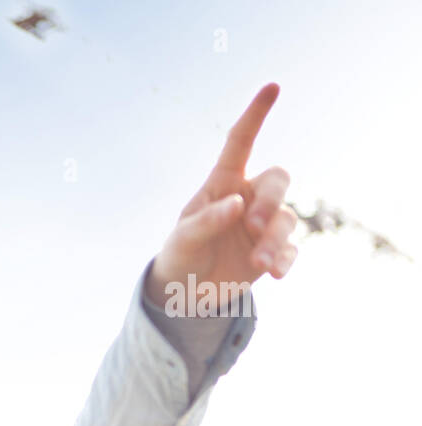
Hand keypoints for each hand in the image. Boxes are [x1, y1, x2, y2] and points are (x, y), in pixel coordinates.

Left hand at [147, 83, 297, 312]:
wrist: (186, 291)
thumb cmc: (181, 253)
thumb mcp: (184, 238)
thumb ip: (206, 220)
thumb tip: (237, 205)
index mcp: (223, 183)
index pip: (240, 143)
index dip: (255, 115)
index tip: (273, 87)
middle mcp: (249, 197)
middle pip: (277, 179)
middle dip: (271, 200)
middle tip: (253, 225)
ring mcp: (264, 224)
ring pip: (287, 218)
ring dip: (274, 239)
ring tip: (258, 263)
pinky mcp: (274, 251)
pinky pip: (291, 249)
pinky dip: (285, 259)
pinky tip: (274, 272)